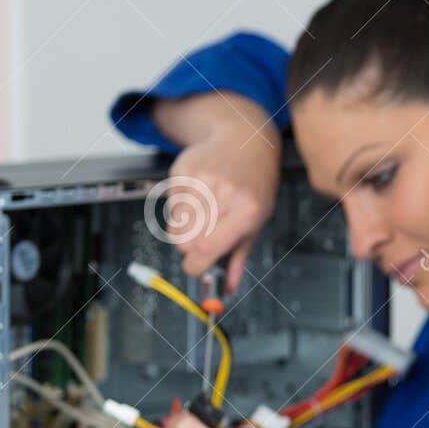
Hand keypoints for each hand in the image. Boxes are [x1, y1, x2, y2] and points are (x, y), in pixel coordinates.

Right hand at [153, 93, 280, 291]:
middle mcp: (222, 195)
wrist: (244, 138)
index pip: (207, 249)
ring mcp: (200, 181)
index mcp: (246, 212)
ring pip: (175, 226)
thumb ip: (240, 257)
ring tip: (203, 218)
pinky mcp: (182, 171)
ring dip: (184, 232)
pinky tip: (197, 199)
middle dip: (189, 251)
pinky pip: (170, 206)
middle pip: (186, 241)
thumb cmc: (255, 183)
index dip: (195, 266)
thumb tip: (229, 289)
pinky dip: (180, 211)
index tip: (195, 269)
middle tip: (200, 245)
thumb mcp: (258, 220)